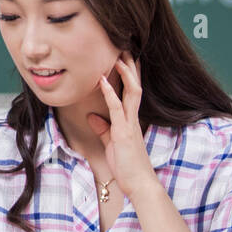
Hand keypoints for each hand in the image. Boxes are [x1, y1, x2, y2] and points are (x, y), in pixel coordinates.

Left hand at [87, 52, 156, 199]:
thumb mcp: (111, 144)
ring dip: (124, 73)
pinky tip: (102, 81)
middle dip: (130, 67)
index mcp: (131, 119)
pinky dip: (110, 94)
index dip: (129, 74)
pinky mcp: (124, 132)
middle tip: (125, 47)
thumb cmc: (127, 166)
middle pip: (135, 85)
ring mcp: (130, 123)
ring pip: (131, 92)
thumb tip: (92, 116)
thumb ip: (103, 129)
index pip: (132, 91)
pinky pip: (118, 109)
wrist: (139, 184)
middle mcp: (133, 118)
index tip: (125, 58)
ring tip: (118, 56)